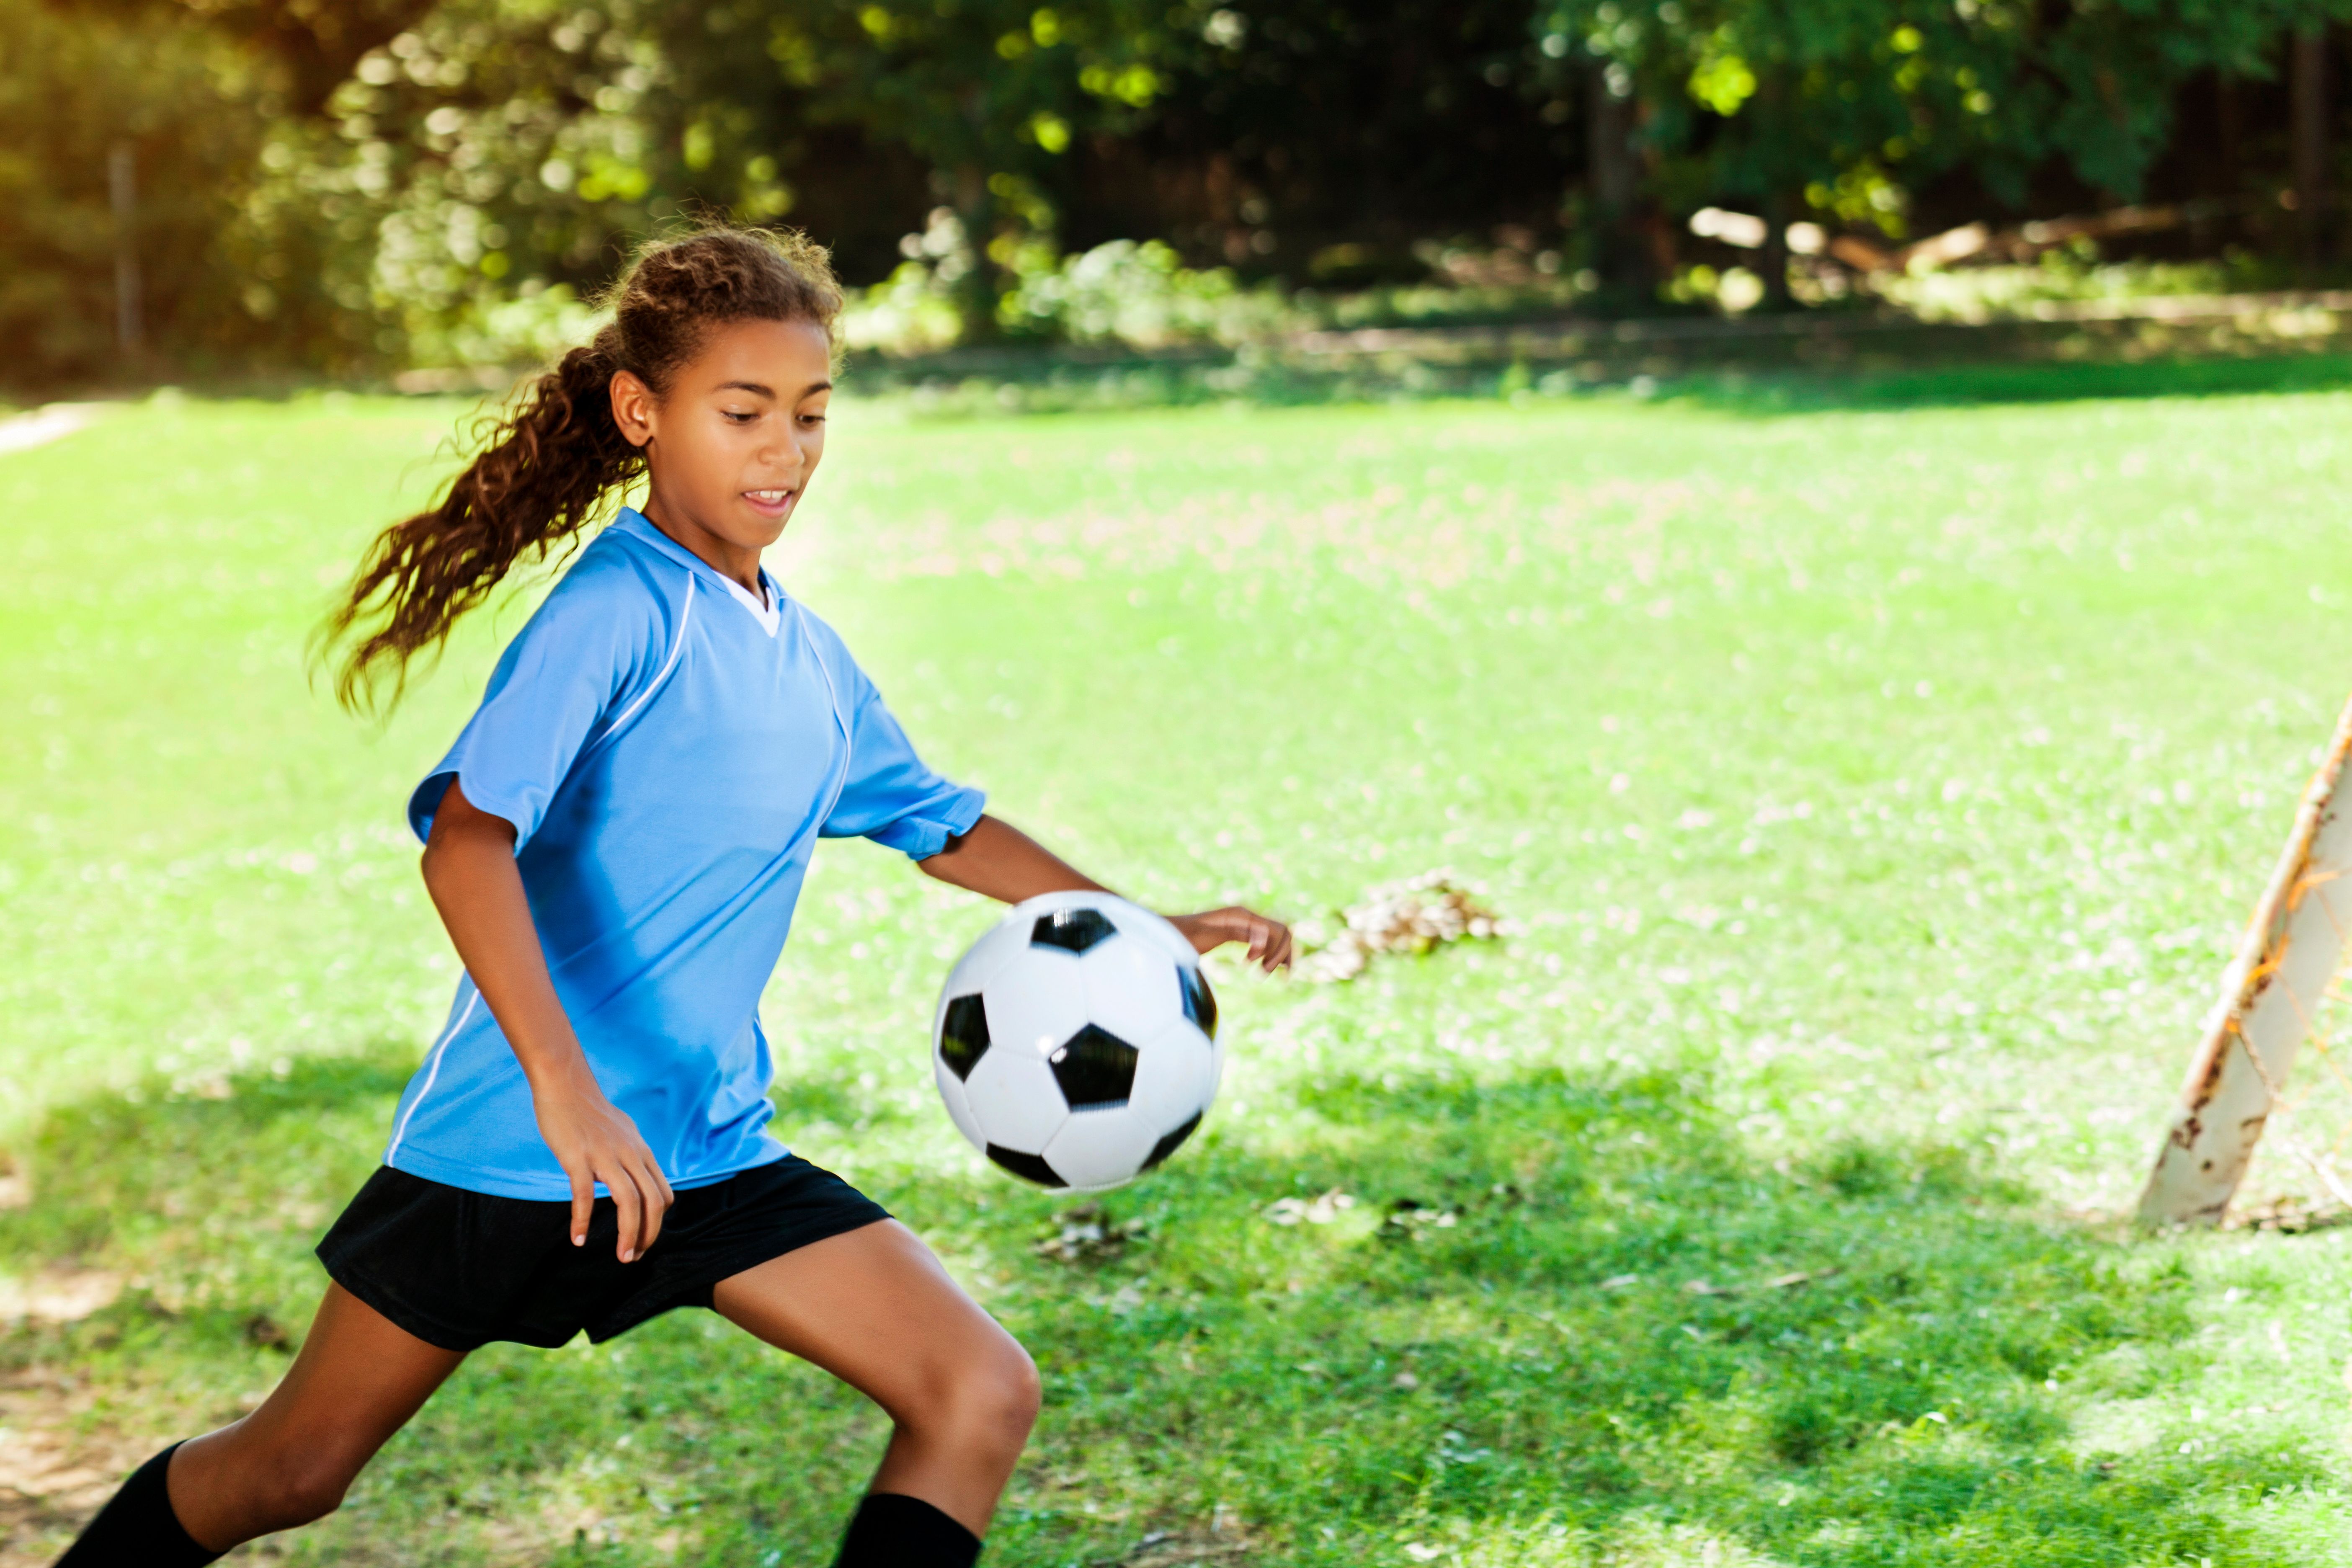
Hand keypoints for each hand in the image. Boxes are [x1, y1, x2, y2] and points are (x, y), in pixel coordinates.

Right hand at [532, 1069, 674, 1262]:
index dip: (657, 1222)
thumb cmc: (591, 1111)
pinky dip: (583, 1220)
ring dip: (628, 1234)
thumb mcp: (624, 1132)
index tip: (643, 1239)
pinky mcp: (578, 1156)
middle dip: (648, 1234)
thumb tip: (638, 1175)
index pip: (663, 1194)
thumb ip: (633, 1155)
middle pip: (653, 1201)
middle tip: (633, 1257)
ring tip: (622, 1257)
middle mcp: (630, 1154)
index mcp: (641, 1152)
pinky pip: (585, 1194)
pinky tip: (579, 1239)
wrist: (566, 1084)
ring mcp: (605, 1155)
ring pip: (629, 1201)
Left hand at [1168, 906, 1293, 972]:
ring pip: (1277, 937)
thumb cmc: (1183, 937)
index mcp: (1242, 915)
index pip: (1278, 931)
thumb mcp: (1209, 936)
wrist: (1167, 936)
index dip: (1274, 953)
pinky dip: (1270, 954)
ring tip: (1265, 974)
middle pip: (1282, 933)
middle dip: (1280, 955)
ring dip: (1278, 956)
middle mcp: (1247, 916)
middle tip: (1263, 974)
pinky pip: (1265, 941)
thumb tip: (1265, 937)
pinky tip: (1262, 968)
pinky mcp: (1240, 933)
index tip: (1252, 967)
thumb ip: (1237, 933)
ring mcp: (1244, 924)